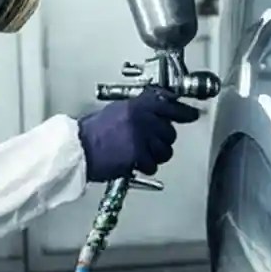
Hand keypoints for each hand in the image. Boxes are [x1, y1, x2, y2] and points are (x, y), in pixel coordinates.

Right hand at [77, 86, 201, 182]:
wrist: (79, 148)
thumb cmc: (93, 132)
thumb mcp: (117, 111)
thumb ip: (139, 110)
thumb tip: (157, 113)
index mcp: (136, 105)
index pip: (167, 104)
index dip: (183, 111)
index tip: (192, 114)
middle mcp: (141, 119)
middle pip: (169, 132)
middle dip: (162, 140)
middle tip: (150, 143)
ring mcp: (141, 137)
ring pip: (165, 151)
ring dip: (156, 155)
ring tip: (140, 154)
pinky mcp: (138, 155)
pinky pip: (153, 165)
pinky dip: (145, 167)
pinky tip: (133, 163)